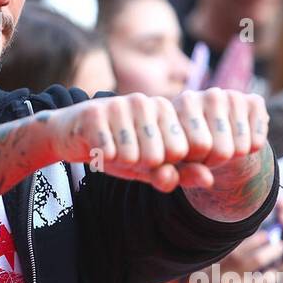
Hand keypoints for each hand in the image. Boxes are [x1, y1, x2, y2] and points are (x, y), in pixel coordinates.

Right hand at [41, 89, 267, 192]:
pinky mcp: (94, 113)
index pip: (185, 151)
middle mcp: (145, 102)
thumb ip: (182, 172)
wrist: (72, 136)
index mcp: (166, 109)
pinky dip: (102, 158)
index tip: (154, 158)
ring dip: (121, 162)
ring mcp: (119, 104)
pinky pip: (109, 153)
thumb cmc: (119, 149)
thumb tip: (210, 180)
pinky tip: (97, 146)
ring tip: (114, 148)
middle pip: (160, 156)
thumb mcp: (153, 166)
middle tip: (129, 153)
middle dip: (144, 165)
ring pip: (134, 156)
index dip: (170, 165)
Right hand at [175, 230, 282, 282]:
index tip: (266, 235)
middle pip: (256, 261)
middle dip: (272, 250)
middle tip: (281, 245)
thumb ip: (222, 262)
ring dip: (273, 272)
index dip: (255, 240)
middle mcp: (224, 282)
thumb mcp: (204, 276)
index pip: (239, 250)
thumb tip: (250, 244)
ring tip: (274, 269)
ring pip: (265, 279)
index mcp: (213, 270)